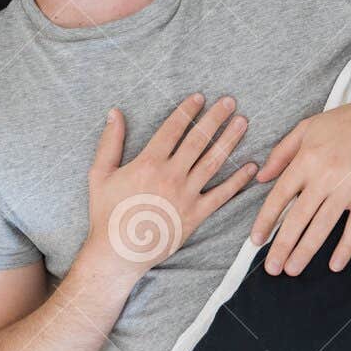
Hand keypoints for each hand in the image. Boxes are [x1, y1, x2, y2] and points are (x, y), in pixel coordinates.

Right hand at [87, 94, 256, 276]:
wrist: (117, 253)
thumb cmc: (107, 213)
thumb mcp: (100, 174)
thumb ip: (110, 142)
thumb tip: (115, 113)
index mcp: (148, 163)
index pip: (173, 129)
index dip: (188, 111)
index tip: (200, 97)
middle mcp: (171, 175)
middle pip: (198, 140)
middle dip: (215, 118)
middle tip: (231, 101)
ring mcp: (186, 195)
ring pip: (213, 162)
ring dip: (230, 140)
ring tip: (243, 122)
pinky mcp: (196, 215)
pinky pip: (221, 195)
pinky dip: (238, 181)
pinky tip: (251, 166)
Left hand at [250, 94, 350, 275]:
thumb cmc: (348, 120)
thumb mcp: (308, 127)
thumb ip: (282, 152)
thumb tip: (262, 176)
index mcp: (307, 160)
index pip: (279, 196)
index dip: (266, 221)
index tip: (256, 240)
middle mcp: (324, 177)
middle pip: (298, 218)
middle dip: (282, 246)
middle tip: (272, 268)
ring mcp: (348, 189)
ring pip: (322, 227)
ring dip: (305, 251)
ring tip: (292, 269)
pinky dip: (345, 248)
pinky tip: (335, 264)